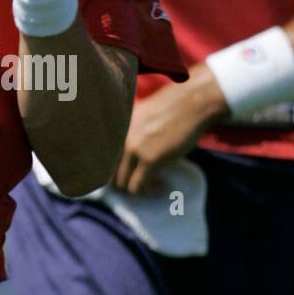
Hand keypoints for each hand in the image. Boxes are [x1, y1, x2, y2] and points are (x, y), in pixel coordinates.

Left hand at [113, 64, 227, 194]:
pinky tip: (159, 185)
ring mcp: (133, 149)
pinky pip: (138, 186)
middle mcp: (119, 138)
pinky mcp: (149, 159)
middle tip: (139, 183)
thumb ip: (130, 134)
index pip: (103, 158)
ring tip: (150, 184)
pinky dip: (147, 192)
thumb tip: (128, 156)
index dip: (113, 171)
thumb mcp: (141, 117)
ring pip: (122, 183)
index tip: (127, 175)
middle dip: (123, 183)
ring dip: (135, 188)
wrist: (191, 103)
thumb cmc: (171, 108)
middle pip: (109, 174)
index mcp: (116, 128)